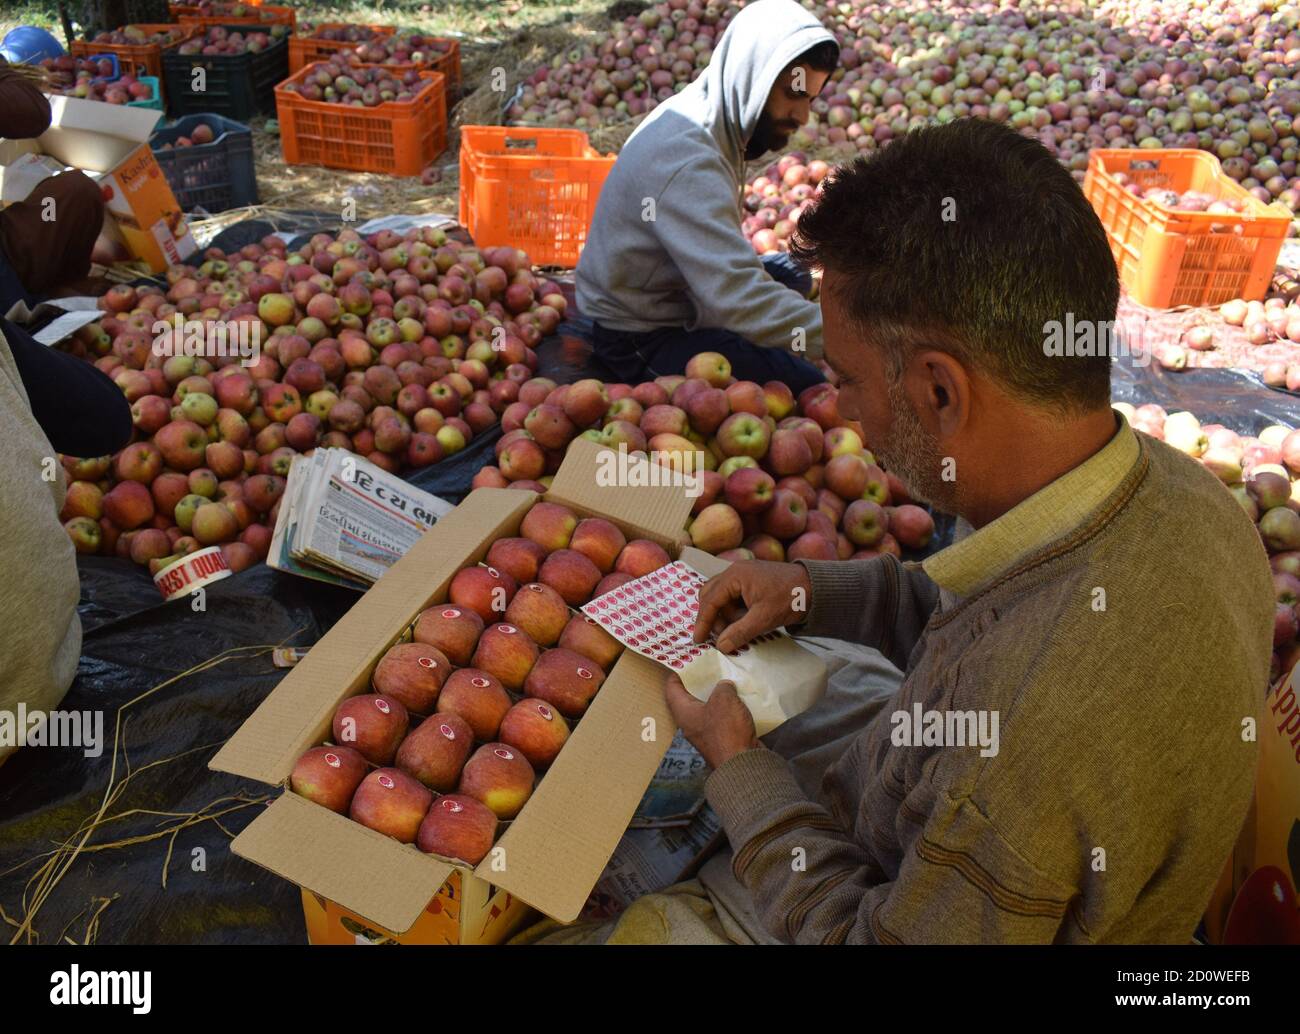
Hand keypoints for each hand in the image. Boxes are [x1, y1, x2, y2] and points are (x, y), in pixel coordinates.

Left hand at [664, 674, 758, 768]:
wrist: (742, 763)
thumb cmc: (726, 729)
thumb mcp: (723, 698)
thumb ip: (722, 686)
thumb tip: (724, 686)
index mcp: (683, 712)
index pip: (671, 687)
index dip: (677, 672)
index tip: (684, 659)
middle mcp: (690, 722)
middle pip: (690, 697)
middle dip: (700, 681)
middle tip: (710, 666)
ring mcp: (706, 731)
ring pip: (708, 707)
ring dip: (717, 694)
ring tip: (727, 677)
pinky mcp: (722, 737)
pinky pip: (722, 717)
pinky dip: (729, 706)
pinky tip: (740, 696)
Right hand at [694, 560, 812, 652]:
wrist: (814, 586)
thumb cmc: (789, 598)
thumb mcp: (763, 619)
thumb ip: (740, 632)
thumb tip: (721, 646)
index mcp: (735, 576)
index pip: (710, 601)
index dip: (702, 622)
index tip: (698, 640)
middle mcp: (734, 571)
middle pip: (710, 595)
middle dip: (713, 617)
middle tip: (721, 635)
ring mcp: (742, 574)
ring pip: (721, 596)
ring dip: (724, 614)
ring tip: (739, 629)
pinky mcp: (750, 580)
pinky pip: (732, 595)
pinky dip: (734, 610)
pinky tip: (745, 621)